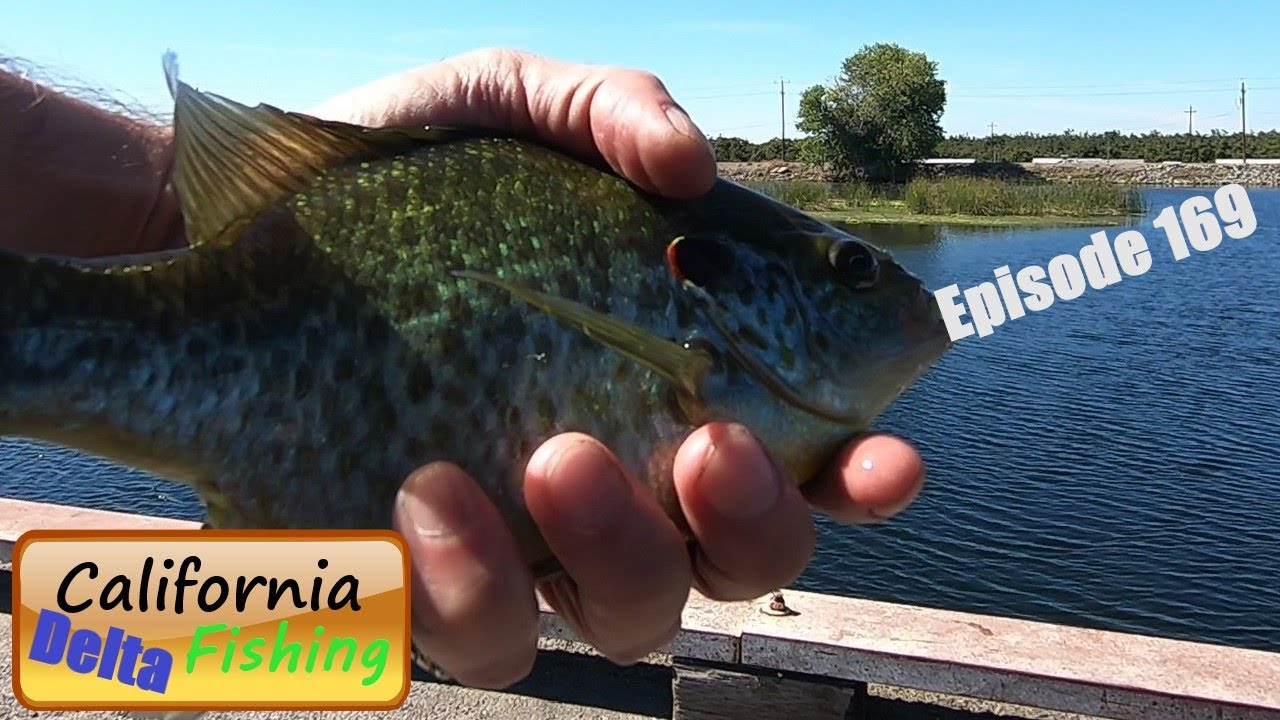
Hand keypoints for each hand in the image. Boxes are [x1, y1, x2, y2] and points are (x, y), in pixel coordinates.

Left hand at [325, 48, 927, 688]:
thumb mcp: (506, 108)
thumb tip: (692, 164)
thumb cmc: (393, 181)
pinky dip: (462, 581)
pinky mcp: (413, 585)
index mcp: (663, 389)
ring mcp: (519, 547)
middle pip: (734, 567)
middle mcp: (615, 485)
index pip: (801, 463)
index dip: (859, 478)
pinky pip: (467, 636)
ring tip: (541, 455)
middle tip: (700, 443)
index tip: (884, 455)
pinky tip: (418, 491)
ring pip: (618, 620)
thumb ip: (610, 112)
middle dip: (746, 526)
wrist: (228, 233)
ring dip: (611, 556)